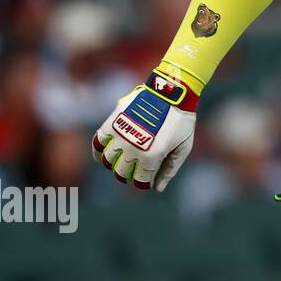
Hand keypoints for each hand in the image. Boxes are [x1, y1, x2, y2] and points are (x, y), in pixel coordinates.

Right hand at [91, 72, 196, 190]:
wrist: (171, 92)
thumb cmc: (181, 120)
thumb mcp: (183, 147)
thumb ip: (170, 169)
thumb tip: (157, 188)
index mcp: (151, 157)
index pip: (140, 180)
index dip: (144, 183)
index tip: (147, 180)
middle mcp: (132, 149)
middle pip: (121, 173)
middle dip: (128, 175)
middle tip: (134, 171)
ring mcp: (120, 136)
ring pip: (107, 160)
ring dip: (113, 164)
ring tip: (121, 161)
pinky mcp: (112, 123)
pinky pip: (98, 142)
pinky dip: (98, 150)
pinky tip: (104, 153)